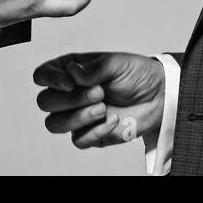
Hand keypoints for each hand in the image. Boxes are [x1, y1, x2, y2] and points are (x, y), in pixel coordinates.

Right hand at [33, 52, 165, 147]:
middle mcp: (70, 93)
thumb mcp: (115, 62)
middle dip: (71, 99)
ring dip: (79, 117)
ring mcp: (78, 116)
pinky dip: (96, 131)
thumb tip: (71, 73)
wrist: (160, 97)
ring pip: (55, 124)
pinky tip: (113, 120)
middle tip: (99, 93)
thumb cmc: (137, 74)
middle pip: (45, 102)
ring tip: (103, 108)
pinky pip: (78, 140)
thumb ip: (91, 68)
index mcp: (70, 70)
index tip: (69, 83)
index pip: (42, 75)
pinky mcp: (90, 134)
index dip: (49, 80)